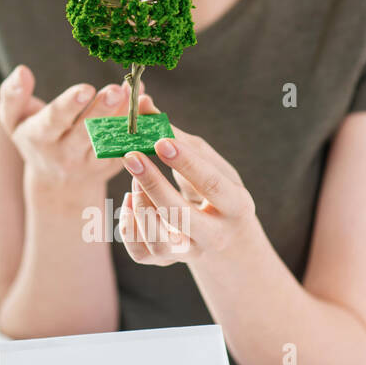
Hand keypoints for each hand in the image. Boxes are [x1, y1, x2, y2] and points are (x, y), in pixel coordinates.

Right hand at [0, 64, 155, 196]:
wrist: (57, 181)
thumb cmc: (34, 137)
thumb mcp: (13, 120)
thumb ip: (12, 95)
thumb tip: (22, 71)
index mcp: (40, 138)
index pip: (54, 120)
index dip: (69, 105)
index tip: (85, 88)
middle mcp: (66, 153)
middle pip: (85, 131)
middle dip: (101, 110)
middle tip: (116, 90)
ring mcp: (91, 163)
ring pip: (110, 140)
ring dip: (125, 119)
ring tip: (138, 94)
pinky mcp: (112, 167)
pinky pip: (127, 148)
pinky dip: (140, 129)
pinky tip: (148, 106)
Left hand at [117, 125, 257, 264]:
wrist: (225, 238)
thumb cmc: (215, 189)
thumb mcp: (209, 163)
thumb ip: (177, 136)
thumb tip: (142, 102)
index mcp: (236, 206)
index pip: (212, 184)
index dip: (187, 163)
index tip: (160, 139)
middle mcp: (215, 235)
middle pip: (181, 216)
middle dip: (154, 185)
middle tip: (131, 156)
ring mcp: (190, 253)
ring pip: (159, 240)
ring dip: (140, 204)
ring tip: (136, 178)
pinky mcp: (167, 262)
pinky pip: (141, 253)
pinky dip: (129, 227)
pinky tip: (130, 201)